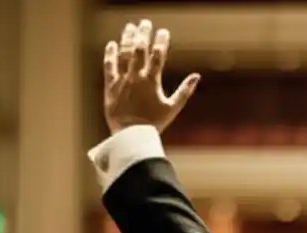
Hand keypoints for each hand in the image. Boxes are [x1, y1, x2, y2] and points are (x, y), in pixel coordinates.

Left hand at [102, 19, 199, 133]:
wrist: (130, 135)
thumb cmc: (154, 124)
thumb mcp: (173, 108)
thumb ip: (184, 91)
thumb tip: (197, 76)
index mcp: (152, 81)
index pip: (158, 55)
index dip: (161, 41)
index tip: (164, 31)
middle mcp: (136, 77)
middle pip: (139, 49)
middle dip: (142, 34)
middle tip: (145, 23)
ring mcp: (122, 80)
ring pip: (123, 54)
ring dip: (126, 38)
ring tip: (129, 27)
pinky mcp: (110, 86)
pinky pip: (109, 66)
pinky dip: (110, 53)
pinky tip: (112, 44)